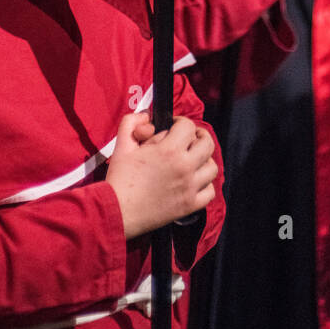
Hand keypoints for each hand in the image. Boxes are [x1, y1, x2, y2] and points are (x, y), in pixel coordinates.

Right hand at [106, 112, 217, 239]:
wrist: (117, 212)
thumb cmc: (119, 179)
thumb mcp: (122, 144)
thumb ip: (132, 122)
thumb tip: (146, 116)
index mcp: (169, 150)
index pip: (188, 126)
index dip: (180, 122)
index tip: (174, 126)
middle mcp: (184, 167)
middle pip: (207, 143)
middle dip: (199, 136)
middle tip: (189, 139)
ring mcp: (189, 187)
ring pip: (212, 167)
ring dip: (204, 160)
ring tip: (192, 160)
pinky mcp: (190, 205)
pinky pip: (210, 192)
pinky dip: (205, 185)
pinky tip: (194, 182)